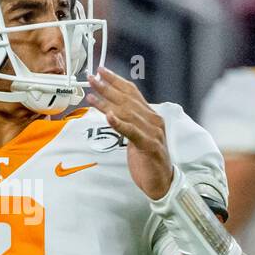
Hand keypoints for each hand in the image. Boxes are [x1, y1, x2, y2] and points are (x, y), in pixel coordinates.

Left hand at [86, 67, 172, 199]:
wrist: (162, 183)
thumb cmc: (148, 161)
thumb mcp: (137, 137)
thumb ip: (129, 123)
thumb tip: (111, 110)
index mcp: (151, 116)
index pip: (132, 93)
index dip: (116, 81)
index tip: (102, 71)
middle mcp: (153, 120)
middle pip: (127, 99)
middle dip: (108, 87)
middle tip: (92, 78)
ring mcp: (153, 132)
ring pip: (126, 113)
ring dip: (107, 102)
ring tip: (92, 94)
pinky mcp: (149, 146)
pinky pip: (132, 131)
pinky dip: (119, 123)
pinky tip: (108, 116)